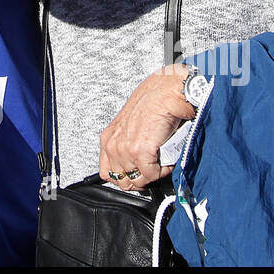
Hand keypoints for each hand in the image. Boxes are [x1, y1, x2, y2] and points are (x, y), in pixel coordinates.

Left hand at [99, 64, 195, 189]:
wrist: (165, 92)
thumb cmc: (153, 103)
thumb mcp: (130, 126)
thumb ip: (126, 145)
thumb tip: (135, 166)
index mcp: (108, 139)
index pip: (107, 174)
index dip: (126, 177)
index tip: (139, 173)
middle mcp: (112, 145)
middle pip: (123, 181)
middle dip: (141, 178)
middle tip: (154, 167)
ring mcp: (125, 149)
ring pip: (139, 180)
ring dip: (154, 173)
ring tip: (162, 159)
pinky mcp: (140, 151)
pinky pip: (152, 174)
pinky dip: (163, 170)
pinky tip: (167, 158)